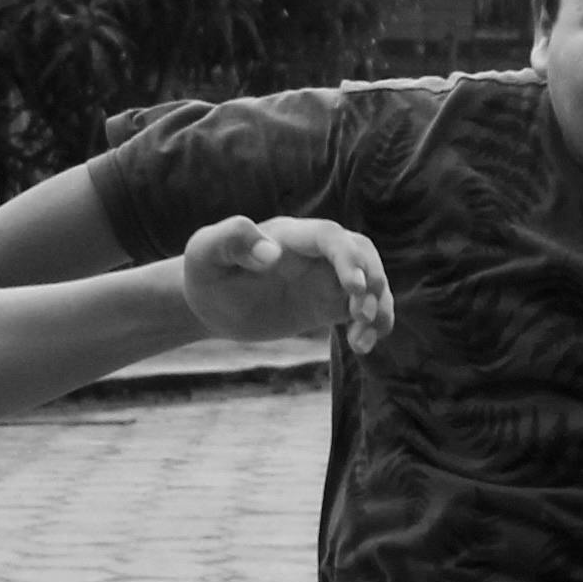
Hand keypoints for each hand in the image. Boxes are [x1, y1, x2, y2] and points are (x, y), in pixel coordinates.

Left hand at [179, 213, 393, 351]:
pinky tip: (362, 346)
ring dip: (377, 306)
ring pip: (370, 281)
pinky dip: (371, 324)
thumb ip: (232, 242)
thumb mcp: (205, 254)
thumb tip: (270, 253)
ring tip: (364, 339)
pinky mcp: (329, 303)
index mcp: (289, 235)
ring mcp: (325, 277)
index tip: (355, 288)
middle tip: (362, 315)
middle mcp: (315, 252)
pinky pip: (362, 308)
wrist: (211, 303)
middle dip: (373, 280)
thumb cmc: (206, 272)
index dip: (348, 258)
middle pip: (361, 252)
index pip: (330, 236)